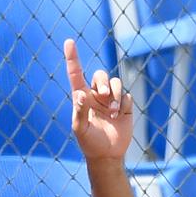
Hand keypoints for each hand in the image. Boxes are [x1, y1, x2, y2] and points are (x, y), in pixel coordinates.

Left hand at [65, 38, 132, 163]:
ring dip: (114, 95)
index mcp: (82, 97)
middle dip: (103, 82)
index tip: (69, 42)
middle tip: (103, 96)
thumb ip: (79, 112)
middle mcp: (96, 95)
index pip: (76, 73)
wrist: (107, 155)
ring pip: (115, 82)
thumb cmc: (90, 143)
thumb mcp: (80, 130)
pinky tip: (119, 116)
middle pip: (100, 75)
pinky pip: (126, 95)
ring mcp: (110, 99)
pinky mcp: (124, 105)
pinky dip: (123, 104)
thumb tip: (79, 94)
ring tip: (112, 112)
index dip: (73, 58)